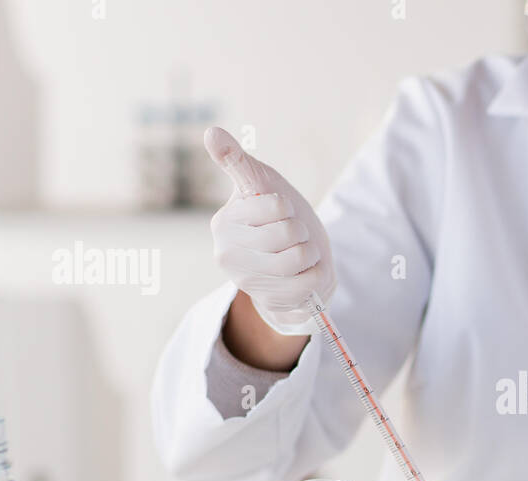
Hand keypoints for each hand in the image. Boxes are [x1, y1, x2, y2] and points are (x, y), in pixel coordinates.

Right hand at [205, 126, 334, 334]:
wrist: (296, 264)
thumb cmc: (278, 217)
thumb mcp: (261, 185)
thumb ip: (237, 160)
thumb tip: (211, 131)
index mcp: (225, 222)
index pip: (276, 206)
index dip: (288, 208)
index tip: (279, 213)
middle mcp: (227, 253)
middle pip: (289, 233)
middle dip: (302, 232)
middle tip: (292, 238)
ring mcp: (247, 281)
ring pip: (299, 259)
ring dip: (311, 254)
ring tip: (300, 255)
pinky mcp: (269, 302)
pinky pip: (307, 286)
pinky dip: (317, 276)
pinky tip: (305, 275)